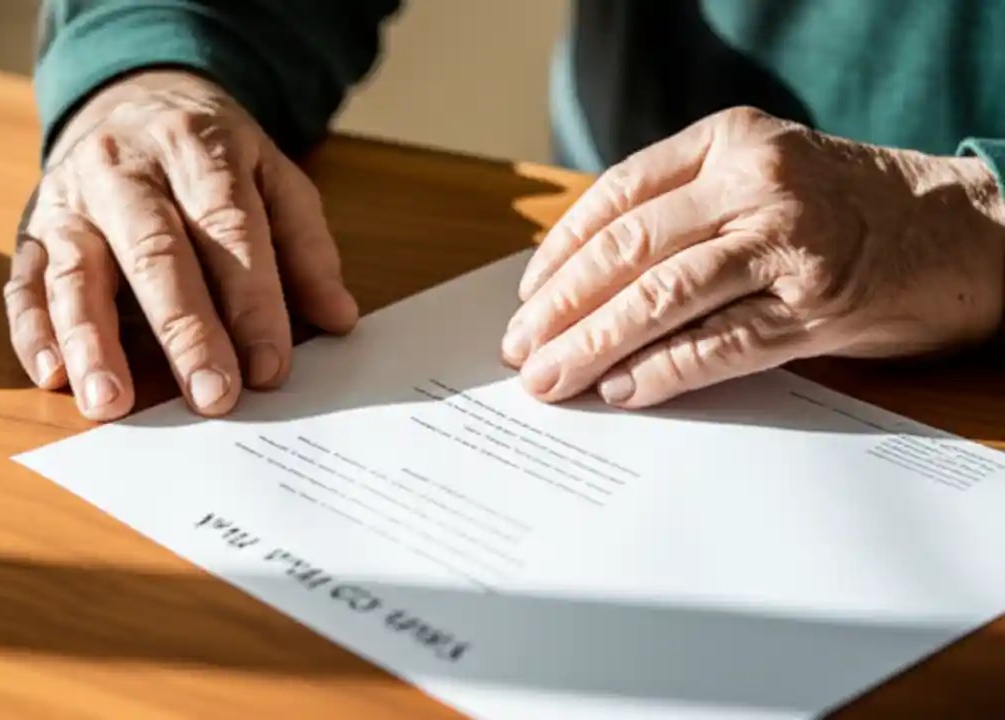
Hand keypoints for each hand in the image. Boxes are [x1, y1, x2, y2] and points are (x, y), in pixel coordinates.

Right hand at [5, 71, 357, 419]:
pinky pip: (23, 283)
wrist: (130, 98)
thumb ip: (306, 246)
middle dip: (184, 330)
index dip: (251, 301)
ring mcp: (69, 201)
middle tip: (212, 396)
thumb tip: (337, 318)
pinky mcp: (31, 232)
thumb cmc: (209, 157)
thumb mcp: (272, 176)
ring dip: (92, 341)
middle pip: (154, 252)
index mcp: (195, 148)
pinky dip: (33, 332)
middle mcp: (124, 169)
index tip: (271, 366)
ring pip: (75, 271)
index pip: (227, 228)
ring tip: (112, 403)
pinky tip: (53, 376)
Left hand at [503, 106, 1004, 407]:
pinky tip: (620, 389)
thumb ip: (685, 210)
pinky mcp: (816, 306)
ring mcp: (789, 243)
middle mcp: (757, 182)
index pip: (617, 195)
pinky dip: (661, 371)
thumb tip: (581, 285)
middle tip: (520, 349)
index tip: (525, 296)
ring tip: (551, 379)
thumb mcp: (763, 176)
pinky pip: (718, 344)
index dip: (559, 251)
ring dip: (593, 344)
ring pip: (662, 297)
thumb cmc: (843, 211)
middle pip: (628, 249)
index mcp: (731, 141)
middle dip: (560, 307)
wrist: (961, 232)